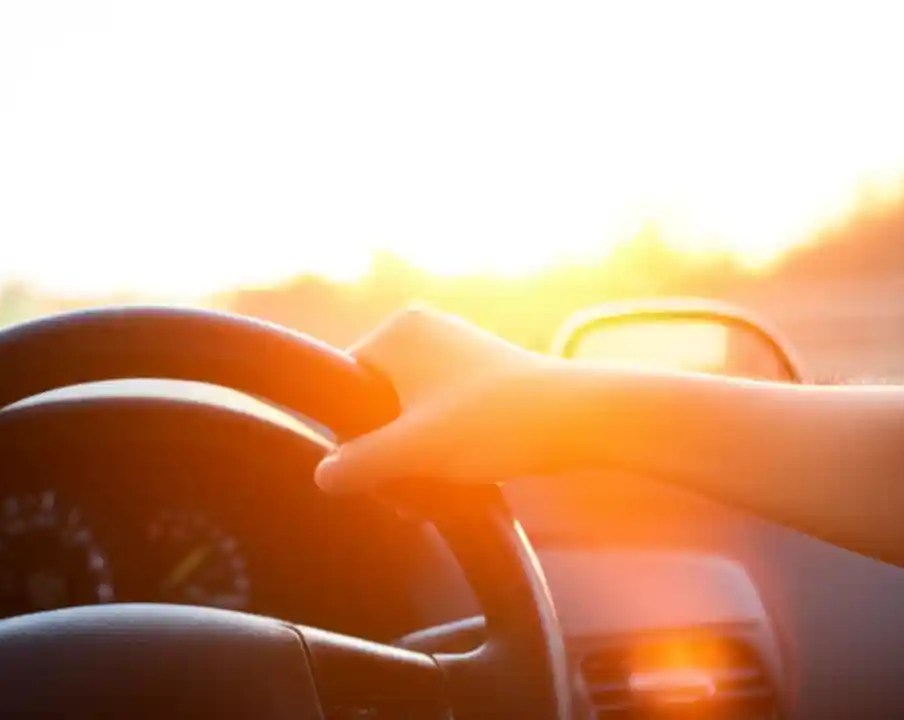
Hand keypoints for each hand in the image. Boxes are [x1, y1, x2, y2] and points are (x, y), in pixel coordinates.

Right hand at [315, 307, 577, 492]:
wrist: (580, 419)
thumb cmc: (492, 424)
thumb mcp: (412, 451)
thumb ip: (357, 463)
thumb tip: (324, 475)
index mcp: (398, 330)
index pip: (343, 388)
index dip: (353, 438)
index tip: (377, 474)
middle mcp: (425, 330)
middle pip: (378, 404)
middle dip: (389, 452)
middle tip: (410, 491)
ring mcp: (458, 350)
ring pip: (412, 414)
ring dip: (419, 456)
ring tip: (440, 486)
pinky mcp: (485, 375)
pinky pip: (444, 414)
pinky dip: (446, 446)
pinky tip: (465, 475)